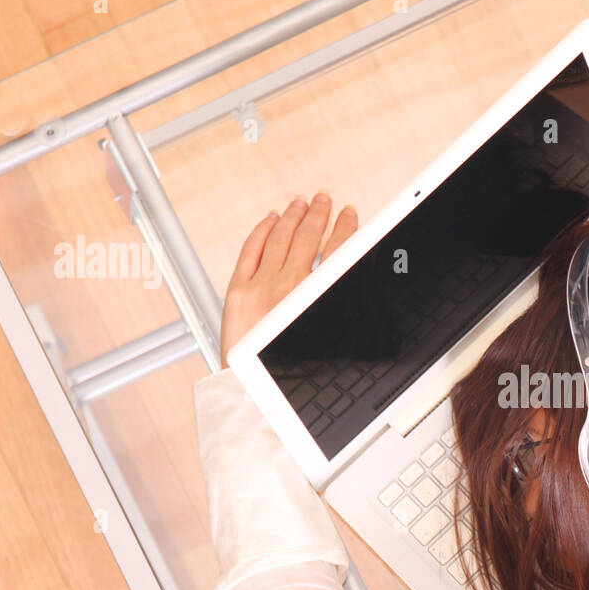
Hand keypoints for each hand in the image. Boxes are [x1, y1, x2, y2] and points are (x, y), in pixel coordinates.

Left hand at [219, 192, 357, 365]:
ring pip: (281, 237)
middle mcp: (288, 289)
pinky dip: (263, 230)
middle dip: (319, 213)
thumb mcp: (324, 340)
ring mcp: (260, 287)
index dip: (346, 228)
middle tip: (325, 198)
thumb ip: (331, 307)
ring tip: (301, 202)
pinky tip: (271, 219)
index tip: (351, 214)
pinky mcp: (237, 291)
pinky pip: (251, 249)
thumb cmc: (289, 372)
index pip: (337, 251)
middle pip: (308, 237)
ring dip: (294, 215)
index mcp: (315, 300)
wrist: (253, 391)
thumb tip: (347, 283)